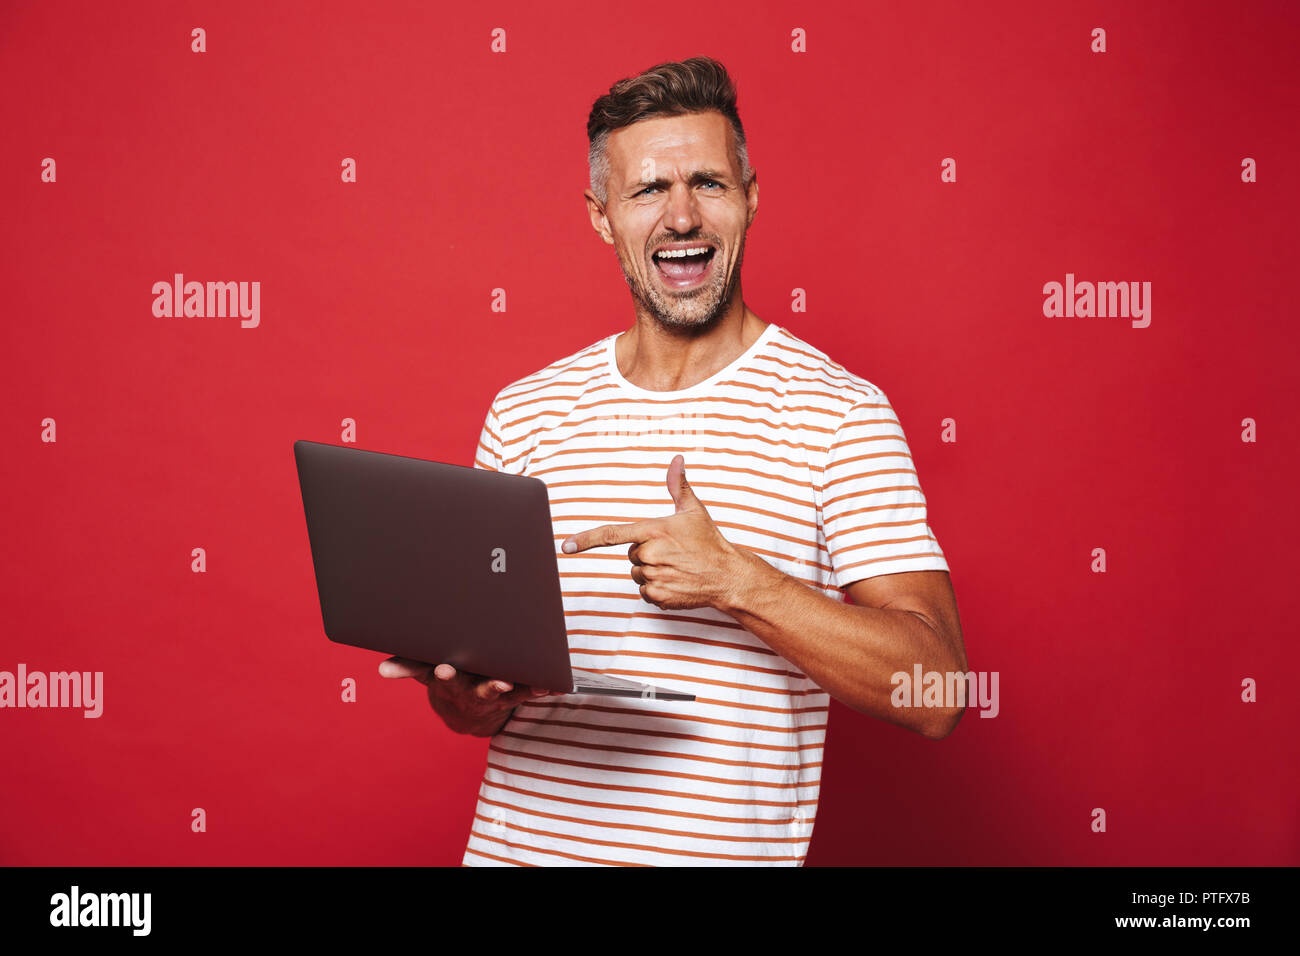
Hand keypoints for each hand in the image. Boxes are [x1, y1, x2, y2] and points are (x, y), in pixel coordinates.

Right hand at [378, 657, 552, 736]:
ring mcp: (490, 695)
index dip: (440, 673)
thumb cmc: (447, 677)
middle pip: (468, 686)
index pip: (436, 676)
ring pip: (498, 692)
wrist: (467, 713)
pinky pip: (527, 693)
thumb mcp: (424, 670)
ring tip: (512, 683)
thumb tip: (381, 669)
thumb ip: (406, 666)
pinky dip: (539, 689)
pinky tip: (552, 684)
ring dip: (506, 688)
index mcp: (445, 680)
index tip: (440, 669)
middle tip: (478, 675)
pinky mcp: (512, 698)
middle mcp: (466, 691)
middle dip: (471, 681)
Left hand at [561, 455, 744, 610]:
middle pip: (631, 555)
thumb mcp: (693, 510)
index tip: (566, 546)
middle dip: (646, 554)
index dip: (586, 540)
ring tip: (675, 567)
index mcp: (653, 531)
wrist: (727, 575)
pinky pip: (645, 592)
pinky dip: (657, 588)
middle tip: (671, 552)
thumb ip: (678, 485)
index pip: (611, 534)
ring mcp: (654, 577)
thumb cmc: (709, 542)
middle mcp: (650, 555)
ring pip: (637, 574)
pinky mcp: (659, 597)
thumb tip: (677, 460)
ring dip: (651, 571)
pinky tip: (676, 581)